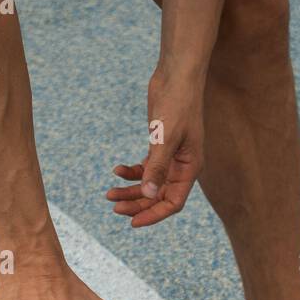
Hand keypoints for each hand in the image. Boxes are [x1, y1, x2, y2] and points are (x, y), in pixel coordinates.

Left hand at [106, 69, 203, 226]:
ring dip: (130, 190)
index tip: (132, 222)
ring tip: (109, 194)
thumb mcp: (164, 138)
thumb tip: (148, 194)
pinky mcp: (159, 146)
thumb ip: (156, 167)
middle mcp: (182, 167)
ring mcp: (170, 157)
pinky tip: (117, 170)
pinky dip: (131, 172)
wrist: (176, 76)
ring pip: (150, 184)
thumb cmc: (177, 105)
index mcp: (189, 169)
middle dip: (137, 204)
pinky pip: (145, 167)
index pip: (173, 203)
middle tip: (114, 207)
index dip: (153, 215)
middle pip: (158, 196)